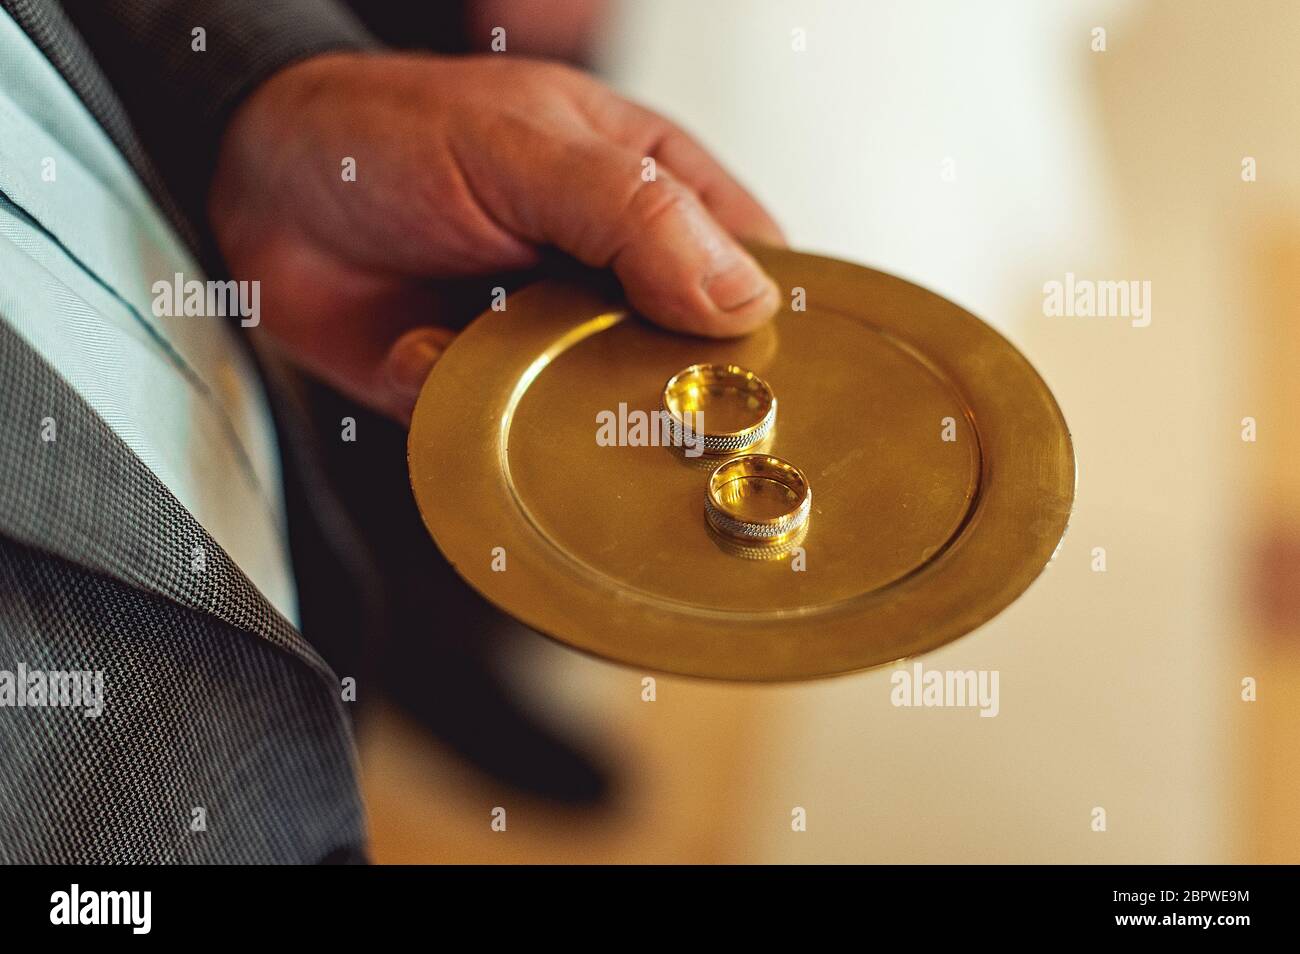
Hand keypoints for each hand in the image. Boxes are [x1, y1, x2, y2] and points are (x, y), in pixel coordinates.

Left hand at [208, 52, 784, 422]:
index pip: (747, 266)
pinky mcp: (486, 390)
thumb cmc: (392, 131)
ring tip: (500, 356)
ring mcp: (550, 338)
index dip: (766, 322)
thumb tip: (741, 298)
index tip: (769, 374)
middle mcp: (610, 276)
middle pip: (686, 360)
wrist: (256, 181)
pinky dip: (469, 407)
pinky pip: (511, 433)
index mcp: (650, 194)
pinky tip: (423, 349)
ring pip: (601, 412)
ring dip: (558, 405)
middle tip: (612, 374)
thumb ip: (637, 215)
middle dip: (665, 387)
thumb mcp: (528, 148)